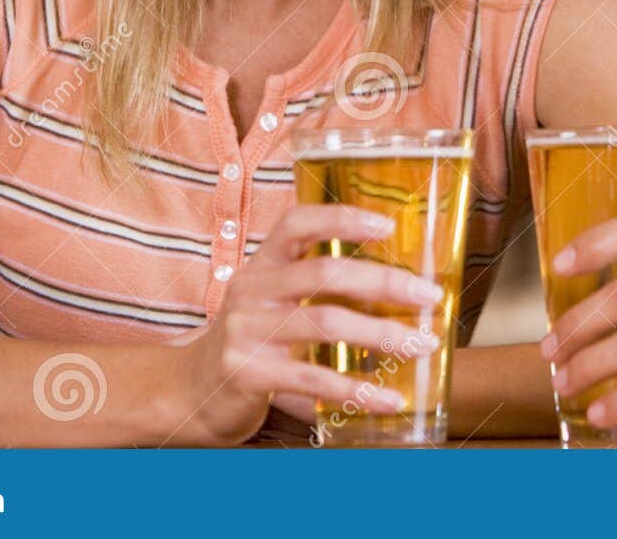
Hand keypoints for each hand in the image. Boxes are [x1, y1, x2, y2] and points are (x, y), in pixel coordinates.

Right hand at [174, 204, 441, 445]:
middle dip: (385, 281)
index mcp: (262, 264)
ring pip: (326, 322)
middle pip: (326, 272)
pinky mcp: (248, 373)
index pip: (298, 223)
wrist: (188, 390)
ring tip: (422, 344)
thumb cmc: (251, 339)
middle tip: (428, 295)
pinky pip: (313, 379)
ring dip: (383, 333)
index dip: (342, 218)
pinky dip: (357, 390)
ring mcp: (246, 330)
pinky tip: (388, 399)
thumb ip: (319, 290)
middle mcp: (252, 289)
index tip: (388, 226)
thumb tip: (401, 292)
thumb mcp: (273, 301)